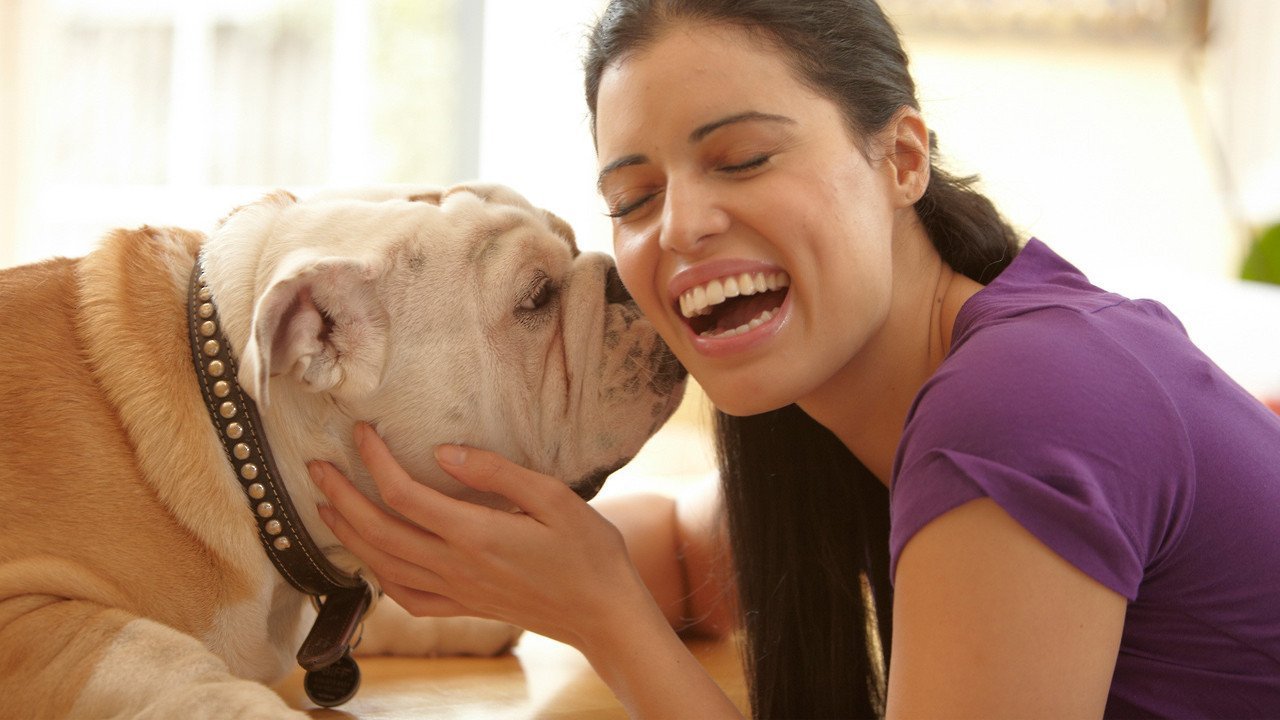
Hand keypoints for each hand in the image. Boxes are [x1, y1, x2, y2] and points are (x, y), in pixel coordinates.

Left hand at [308, 423, 659, 649]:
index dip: (374, 460)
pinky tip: (370, 561)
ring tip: (326, 507)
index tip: (361, 432)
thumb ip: (497, 473)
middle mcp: (457, 566)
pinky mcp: (465, 607)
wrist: (602, 613)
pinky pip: (407, 597)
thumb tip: (445, 452)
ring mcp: (457, 591)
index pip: (405, 494)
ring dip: (348, 535)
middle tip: (316, 466)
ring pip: (384, 566)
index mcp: (476, 534)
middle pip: (380, 531)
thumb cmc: (588, 552)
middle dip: (341, 496)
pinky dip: (378, 577)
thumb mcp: (554, 498)